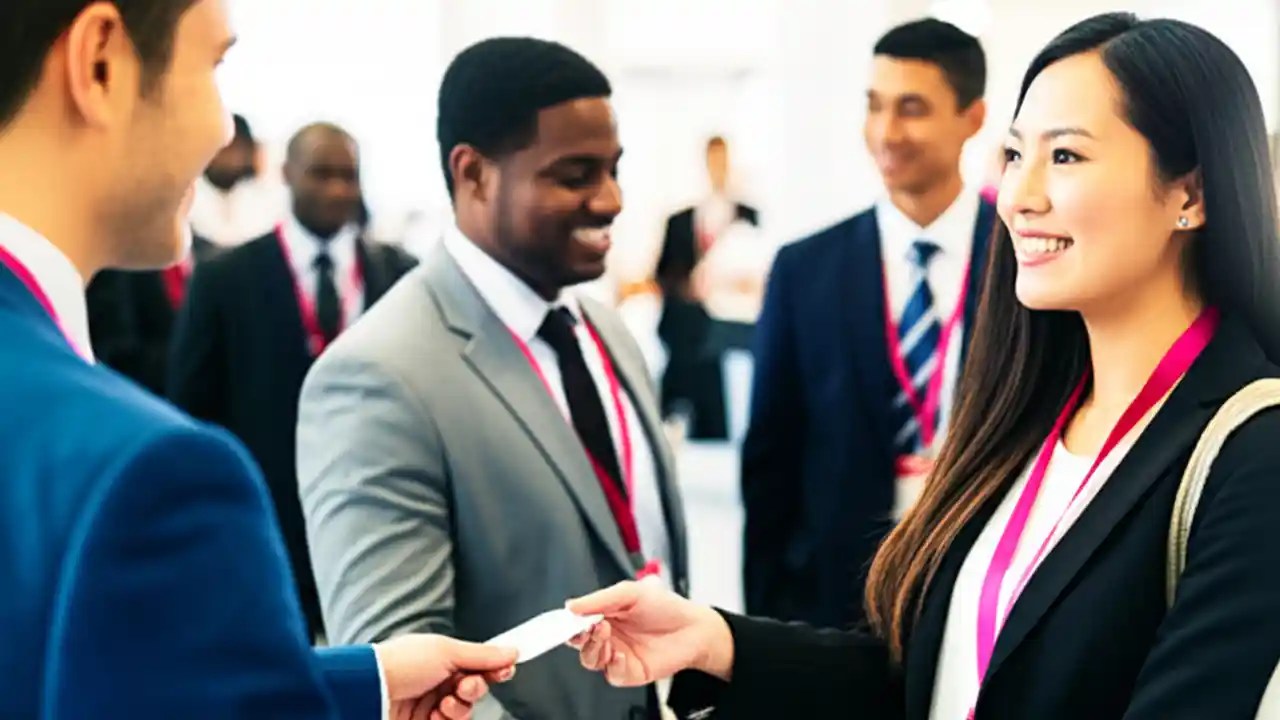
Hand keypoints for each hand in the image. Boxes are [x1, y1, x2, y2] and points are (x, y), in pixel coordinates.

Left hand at [375, 634, 517, 719]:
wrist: (370, 691)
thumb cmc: (401, 663)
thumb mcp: (447, 651)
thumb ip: (482, 655)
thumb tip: (512, 651)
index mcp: (441, 658)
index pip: (476, 664)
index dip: (493, 669)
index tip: (505, 671)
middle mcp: (436, 682)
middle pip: (473, 691)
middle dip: (474, 690)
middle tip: (464, 686)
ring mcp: (428, 705)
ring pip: (463, 712)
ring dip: (459, 709)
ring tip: (444, 705)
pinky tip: (434, 716)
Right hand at [565, 579, 733, 686]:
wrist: (693, 627)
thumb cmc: (665, 606)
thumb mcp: (631, 592)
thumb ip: (599, 599)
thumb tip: (570, 606)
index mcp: (603, 615)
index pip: (576, 622)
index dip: (567, 622)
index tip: (565, 619)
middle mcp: (607, 637)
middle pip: (578, 644)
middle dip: (577, 636)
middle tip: (587, 626)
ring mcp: (617, 656)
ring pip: (591, 660)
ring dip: (593, 648)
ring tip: (604, 633)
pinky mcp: (630, 673)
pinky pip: (612, 674)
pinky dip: (613, 664)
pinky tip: (620, 654)